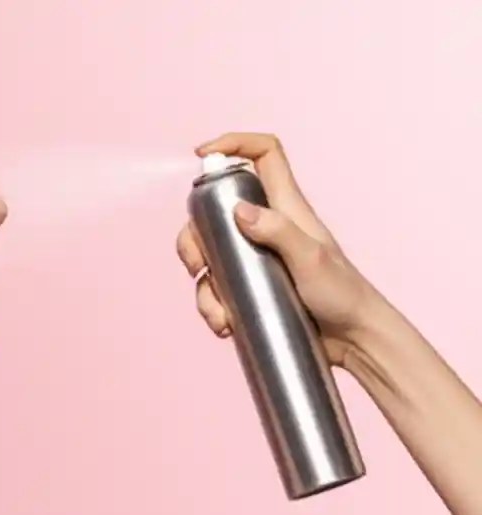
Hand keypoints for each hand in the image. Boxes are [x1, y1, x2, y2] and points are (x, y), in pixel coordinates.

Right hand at [175, 132, 383, 364]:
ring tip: (218, 314)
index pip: (262, 155)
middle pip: (214, 211)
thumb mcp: (311, 260)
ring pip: (209, 255)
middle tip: (197, 264)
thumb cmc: (342, 295)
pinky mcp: (250, 287)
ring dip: (202, 286)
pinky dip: (211, 307)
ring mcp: (255, 257)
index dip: (233, 144)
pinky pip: (216, 289)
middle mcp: (265, 227)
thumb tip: (238, 210)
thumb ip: (278, 231)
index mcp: (285, 207)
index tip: (201, 153)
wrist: (352, 339)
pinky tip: (224, 325)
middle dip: (193, 236)